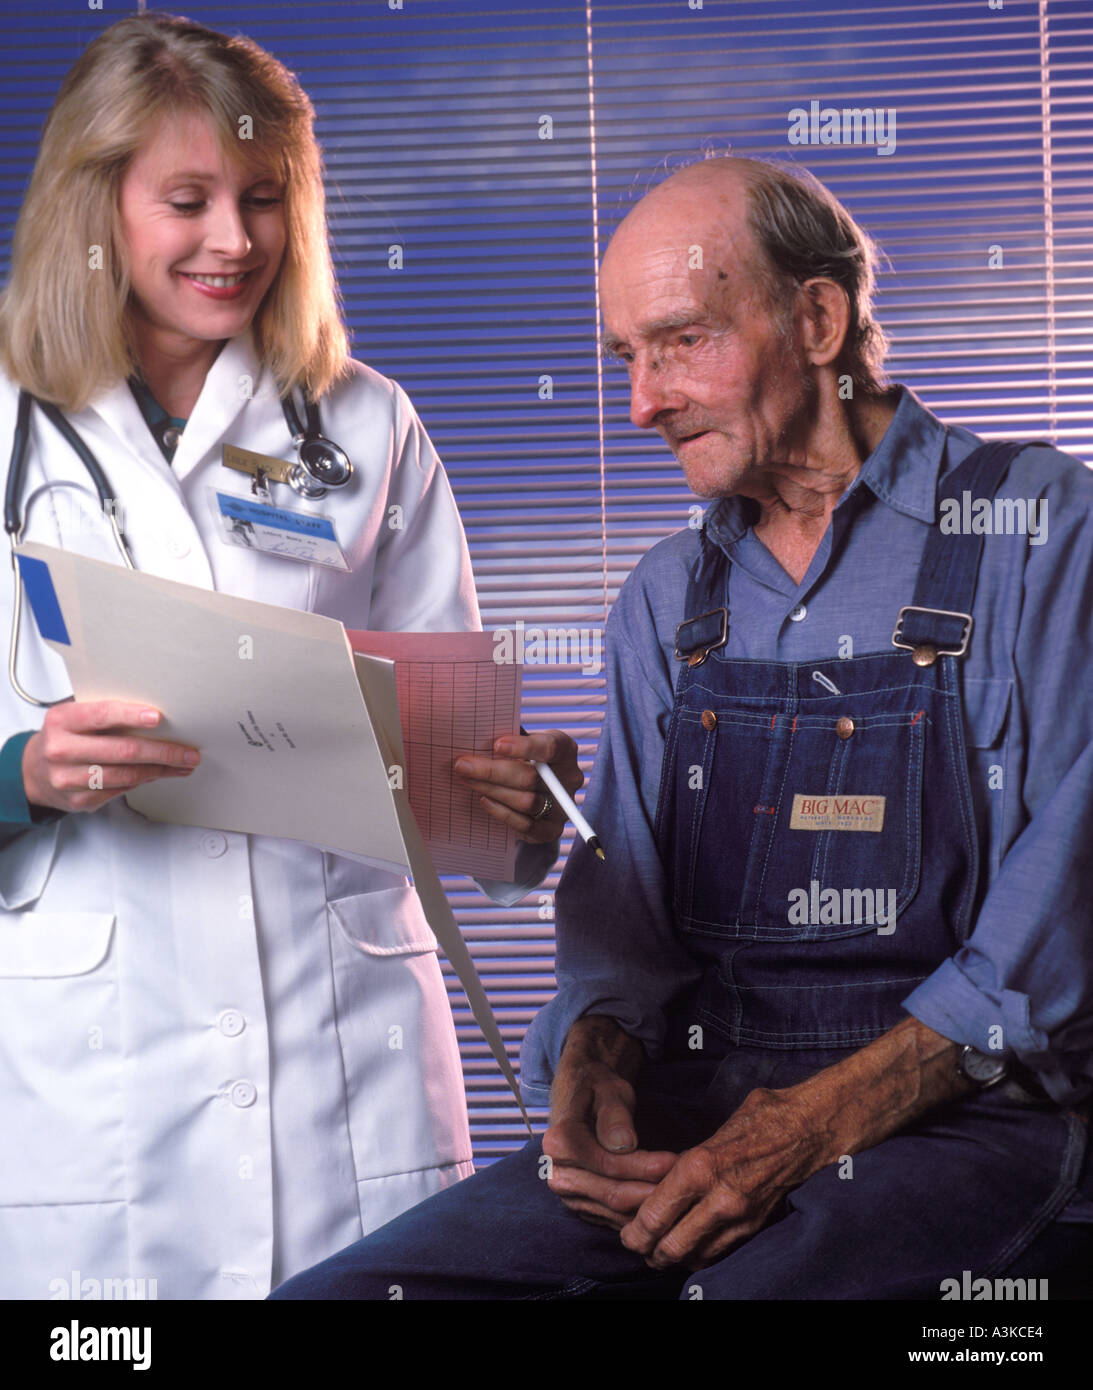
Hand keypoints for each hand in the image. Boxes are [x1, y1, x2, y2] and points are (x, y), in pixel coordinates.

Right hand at [22, 700, 200, 813]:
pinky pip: (121, 789)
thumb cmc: (63, 738)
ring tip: (182, 764)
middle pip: (123, 750)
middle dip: (163, 752)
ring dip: (161, 770)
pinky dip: (144, 781)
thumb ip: (104, 715)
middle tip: (188, 752)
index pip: (102, 715)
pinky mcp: (79, 800)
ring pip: (127, 775)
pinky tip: (158, 774)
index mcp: (62, 721)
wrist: (33, 771)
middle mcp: (62, 749)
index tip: (158, 717)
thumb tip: (155, 719)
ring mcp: (69, 778)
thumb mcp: (74, 718)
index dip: (132, 716)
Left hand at [453, 727, 581, 844]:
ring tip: (467, 780)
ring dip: (492, 790)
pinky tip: (484, 800)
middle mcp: (570, 779)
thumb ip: (507, 741)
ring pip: (526, 801)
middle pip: (531, 777)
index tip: (496, 745)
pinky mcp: (551, 829)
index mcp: (565, 750)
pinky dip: (503, 813)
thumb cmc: (523, 758)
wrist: (535, 789)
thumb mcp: (520, 742)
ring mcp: (562, 807)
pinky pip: (526, 825)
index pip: (549, 748)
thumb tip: (476, 739)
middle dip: (492, 771)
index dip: (524, 747)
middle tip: (462, 765)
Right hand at [542, 1017, 676, 1230]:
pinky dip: (642, 1213)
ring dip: (651, 1205)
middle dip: (653, 1191)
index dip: (643, 1167)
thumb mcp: (608, 1089)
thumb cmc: (599, 1089)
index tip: (674, 1161)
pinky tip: (666, 1200)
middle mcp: (558, 1174)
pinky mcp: (583, 1207)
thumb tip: (624, 1144)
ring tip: (682, 1190)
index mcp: (560, 1143)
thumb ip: (614, 1114)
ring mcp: (569, 1196)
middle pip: (613, 1194)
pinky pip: (617, 1219)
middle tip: (687, 1182)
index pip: (609, 1165)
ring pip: (617, 1213)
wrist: (582, 1097)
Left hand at [619, 1086, 821, 1269]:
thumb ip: (690, 1159)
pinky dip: (702, 1255)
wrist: (811, 1128)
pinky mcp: (757, 1227)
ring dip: (675, 1258)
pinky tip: (694, 1245)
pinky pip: (721, 1254)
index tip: (627, 1232)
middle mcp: (719, 1198)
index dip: (635, 1231)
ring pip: (695, 1257)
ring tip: (662, 1250)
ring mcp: (740, 1217)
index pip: (654, 1215)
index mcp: (700, 1166)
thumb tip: (664, 1179)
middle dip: (649, 1252)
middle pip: (670, 1247)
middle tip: (640, 1248)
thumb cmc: (762, 1117)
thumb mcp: (714, 1129)